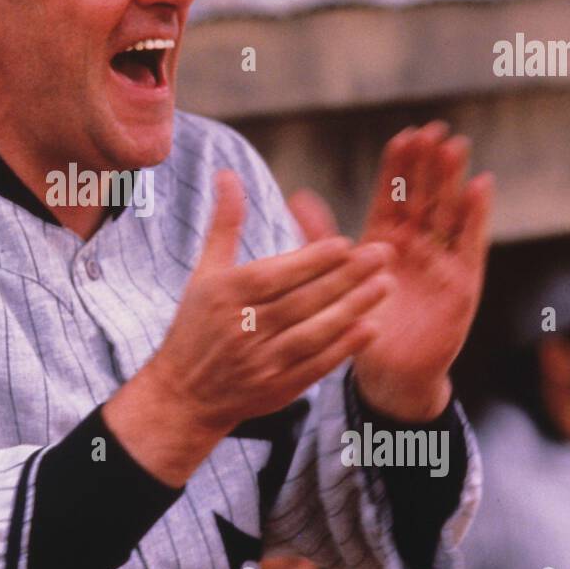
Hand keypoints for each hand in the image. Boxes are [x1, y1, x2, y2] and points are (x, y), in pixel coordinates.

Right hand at [107, 170, 394, 486]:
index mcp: (226, 295)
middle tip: (382, 254)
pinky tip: (369, 329)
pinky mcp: (277, 389)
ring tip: (385, 286)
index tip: (345, 242)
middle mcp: (244, 327)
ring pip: (314, 331)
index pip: (276, 275)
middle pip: (302, 300)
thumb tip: (228, 174)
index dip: (312, 260)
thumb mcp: (205, 273)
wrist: (183, 394)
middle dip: (346, 277)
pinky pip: (315, 366)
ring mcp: (261, 362)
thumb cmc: (196, 325)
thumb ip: (225, 224)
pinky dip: (342, 349)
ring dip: (353, 308)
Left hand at [290, 122, 492, 421]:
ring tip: (456, 145)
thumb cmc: (358, 328)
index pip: (393, 196)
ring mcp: (440, 261)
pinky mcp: (462, 281)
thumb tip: (295, 195)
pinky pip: (471, 243)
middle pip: (424, 196)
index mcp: (382, 241)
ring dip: (453, 180)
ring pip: (449, 212)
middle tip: (434, 128)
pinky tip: (481, 185)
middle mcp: (414, 246)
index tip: (405, 135)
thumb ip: (318, 239)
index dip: (399, 167)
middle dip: (429, 163)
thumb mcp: (334, 281)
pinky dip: (477, 215)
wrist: (388, 375)